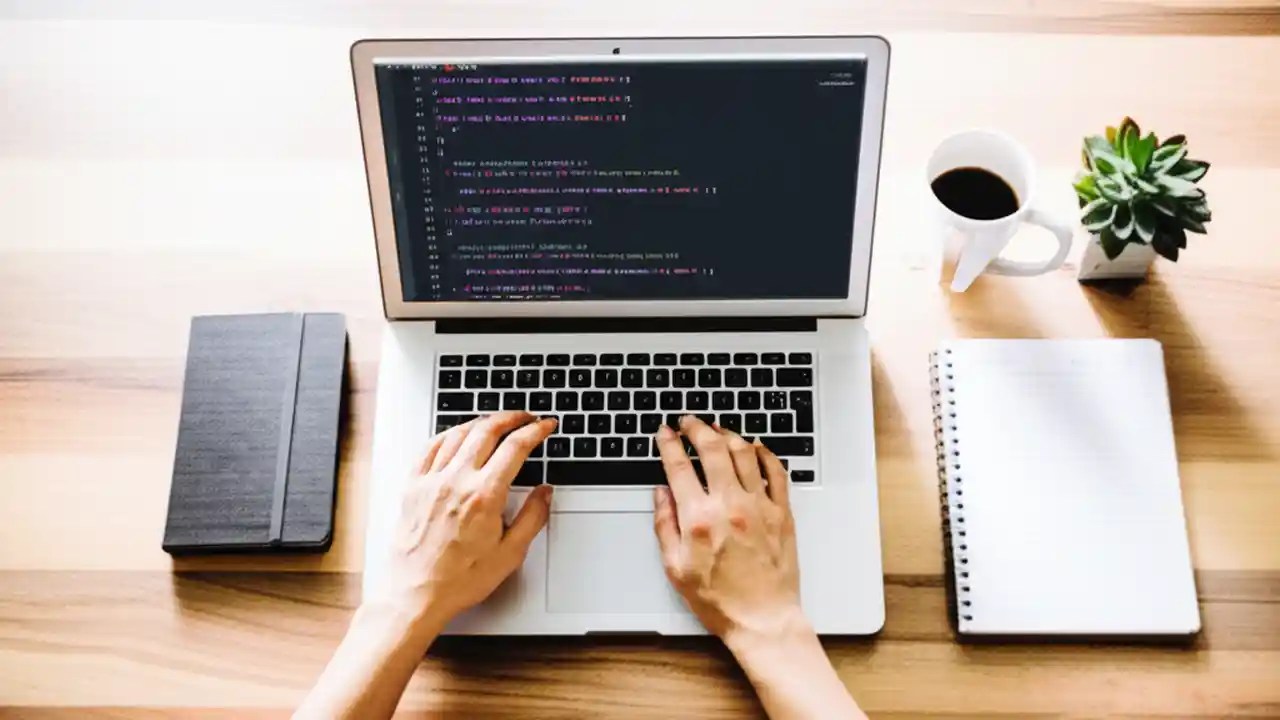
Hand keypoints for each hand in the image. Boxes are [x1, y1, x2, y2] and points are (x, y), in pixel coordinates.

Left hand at [369, 411, 555, 639]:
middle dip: (511, 417)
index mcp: (484, 496)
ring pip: (458, 433)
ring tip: (495, 421)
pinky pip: (429, 448)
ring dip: (481, 421)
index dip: (535, 431)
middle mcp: (456, 482)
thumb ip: (532, 517)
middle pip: (487, 430)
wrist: (417, 595)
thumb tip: (545, 492)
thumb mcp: (510, 554)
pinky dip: (447, 434)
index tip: (545, 426)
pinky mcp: (413, 487)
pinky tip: (456, 435)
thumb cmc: (459, 580)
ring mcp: (431, 482)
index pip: (515, 447)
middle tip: (525, 417)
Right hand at [652, 416, 804, 643]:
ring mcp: (758, 506)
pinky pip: (776, 471)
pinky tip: (756, 447)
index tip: (664, 433)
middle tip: (689, 421)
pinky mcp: (781, 513)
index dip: (668, 443)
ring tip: (717, 430)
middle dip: (696, 428)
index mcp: (698, 519)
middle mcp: (729, 506)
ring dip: (728, 434)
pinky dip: (765, 453)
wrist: (762, 619)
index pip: (678, 466)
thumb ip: (664, 525)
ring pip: (744, 452)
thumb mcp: (675, 567)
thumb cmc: (720, 600)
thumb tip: (660, 494)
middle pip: (712, 448)